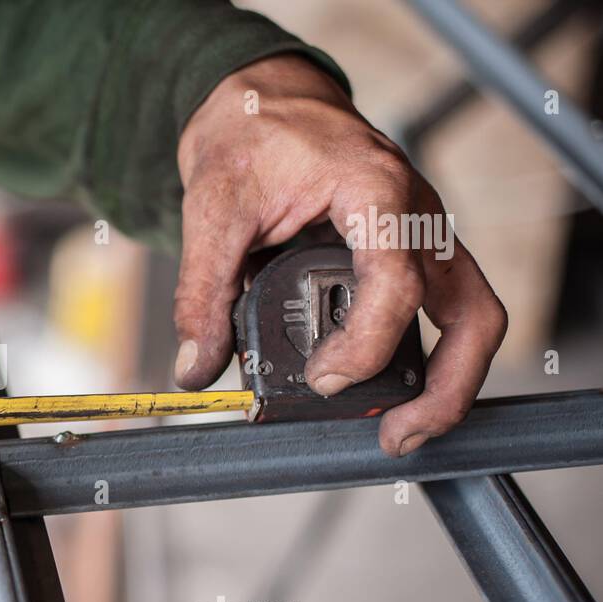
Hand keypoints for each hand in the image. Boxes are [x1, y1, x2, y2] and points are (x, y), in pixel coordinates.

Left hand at [173, 54, 506, 455]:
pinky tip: (380, 387)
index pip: (396, 284)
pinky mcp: (411, 251)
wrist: (265, 102)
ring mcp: (422, 234)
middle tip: (397, 435)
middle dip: (445, 387)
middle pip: (470, 312)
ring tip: (397, 427)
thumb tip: (195, 367)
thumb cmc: (250, 137)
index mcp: (374, 190)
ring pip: (471, 315)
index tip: (323, 379)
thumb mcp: (212, 211)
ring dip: (445, 379)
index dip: (365, 345)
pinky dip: (423, 354)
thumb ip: (203, 293)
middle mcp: (415, 214)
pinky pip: (443, 310)